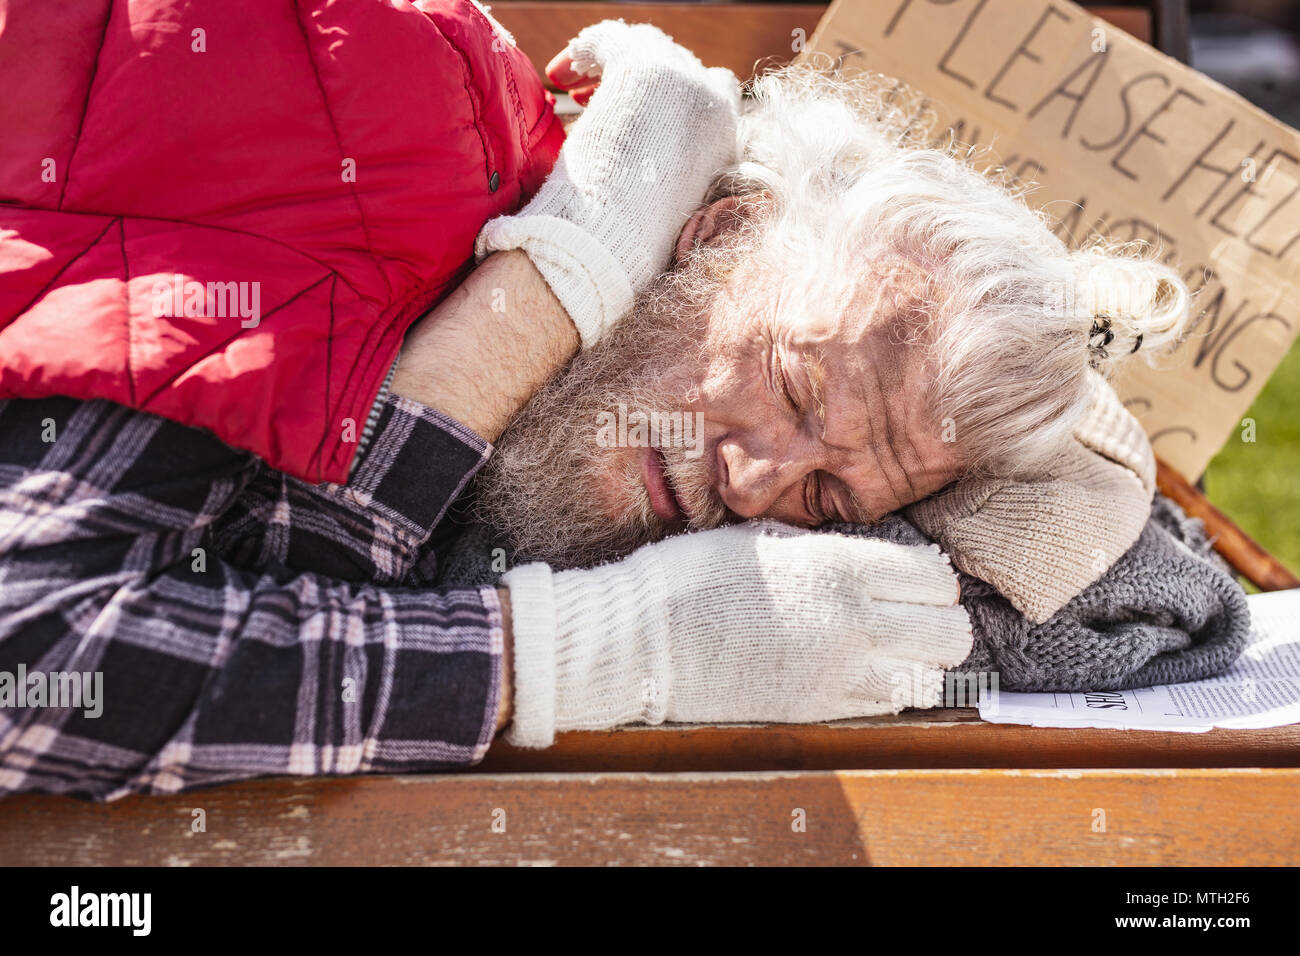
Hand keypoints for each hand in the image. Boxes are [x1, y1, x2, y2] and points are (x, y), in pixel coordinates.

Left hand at [474, 20, 741, 347]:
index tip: (636, 115)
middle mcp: (715, 104)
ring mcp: (683, 82)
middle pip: (680, 65)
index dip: (676, 94)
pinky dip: (583, 52)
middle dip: (642, 75)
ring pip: (647, 47)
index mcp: (726, 137)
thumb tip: (653, 165)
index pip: (717, 90)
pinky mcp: (644, 69)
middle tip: (595, 97)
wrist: (613, 241)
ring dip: (612, 63)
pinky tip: (559, 76)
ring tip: (574, 85)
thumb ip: (673, 168)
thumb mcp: (670, 200)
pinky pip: (608, 40)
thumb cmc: (632, 238)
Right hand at [500, 521, 973, 746]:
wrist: (641, 641)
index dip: (930, 575)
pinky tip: (862, 671)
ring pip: (927, 677)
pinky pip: (884, 707)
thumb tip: (875, 557)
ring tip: (895, 646)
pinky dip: (888, 689)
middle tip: (914, 612)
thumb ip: (827, 548)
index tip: (915, 575)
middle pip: (948, 631)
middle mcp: (848, 622)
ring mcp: (835, 674)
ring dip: (921, 660)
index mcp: (834, 567)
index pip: (931, 575)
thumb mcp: (763, 538)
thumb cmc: (691, 577)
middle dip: (940, 618)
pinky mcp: (816, 711)